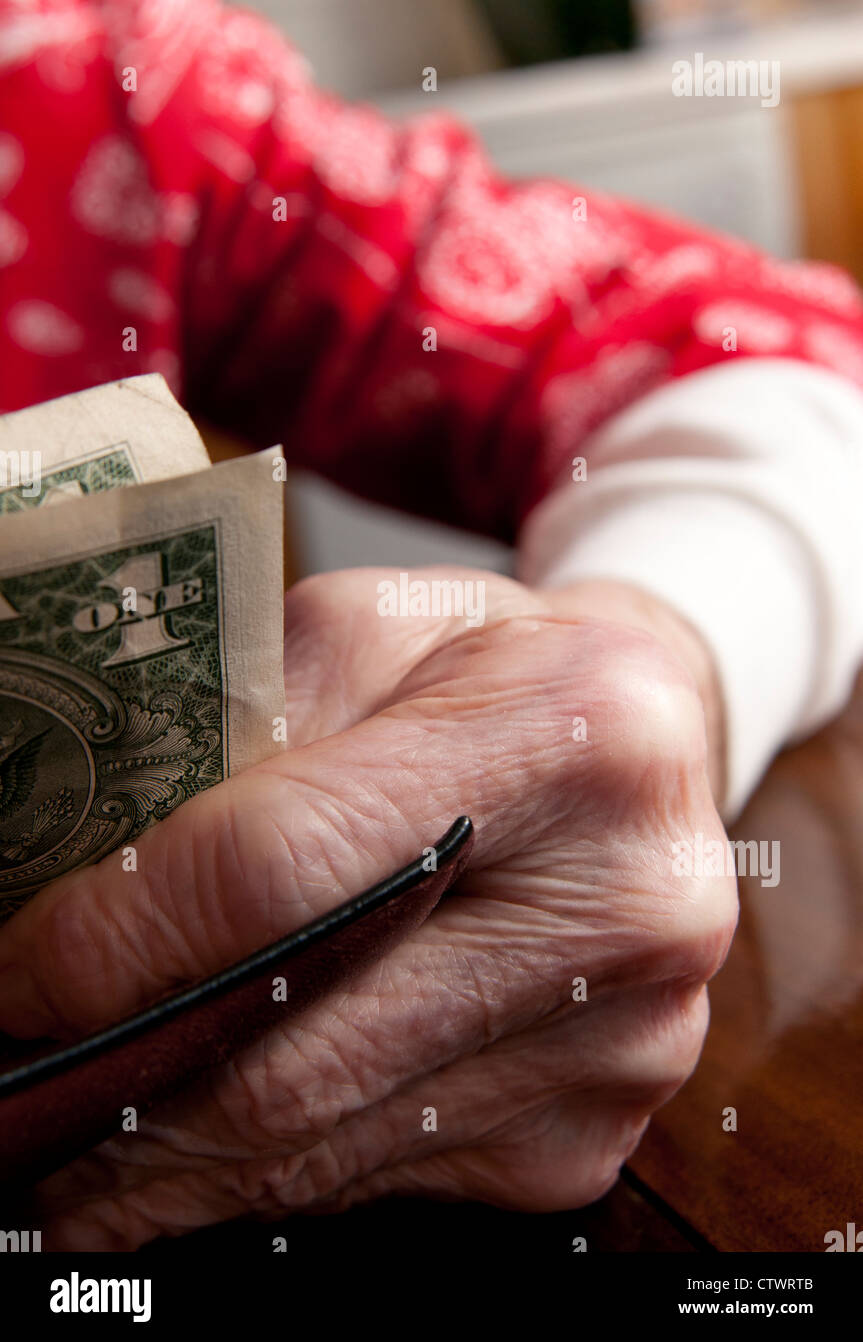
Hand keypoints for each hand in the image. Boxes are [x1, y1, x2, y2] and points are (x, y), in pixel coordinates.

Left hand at [0, 568, 736, 1247]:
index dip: (118, 941)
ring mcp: (628, 1034)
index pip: (287, 870)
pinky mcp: (601, 1122)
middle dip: (119, 1090)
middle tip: (21, 1094)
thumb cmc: (495, 669)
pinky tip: (202, 1152)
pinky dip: (270, 1177)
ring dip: (172, 1163)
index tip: (14, 978)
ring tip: (77, 1147)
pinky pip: (387, 1180)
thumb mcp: (369, 632)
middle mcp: (627, 897)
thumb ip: (236, 732)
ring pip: (331, 1144)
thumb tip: (80, 892)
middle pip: (302, 1046)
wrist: (652, 741)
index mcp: (572, 730)